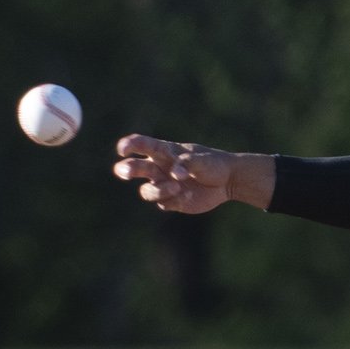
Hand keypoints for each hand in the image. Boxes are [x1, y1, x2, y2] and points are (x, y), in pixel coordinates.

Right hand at [112, 136, 272, 213]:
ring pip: (146, 191)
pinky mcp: (171, 201)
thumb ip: (187, 163)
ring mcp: (163, 185)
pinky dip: (174, 200)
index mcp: (163, 152)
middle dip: (127, 169)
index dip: (129, 145)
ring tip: (177, 186)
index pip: (141, 145)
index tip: (123, 149)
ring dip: (158, 190)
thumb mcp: (202, 159)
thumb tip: (175, 174)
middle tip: (127, 171)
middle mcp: (158, 168)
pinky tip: (189, 195)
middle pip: (134, 168)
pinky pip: (164, 203)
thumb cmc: (212, 163)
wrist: (226, 181)